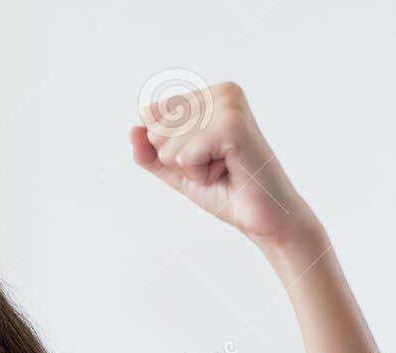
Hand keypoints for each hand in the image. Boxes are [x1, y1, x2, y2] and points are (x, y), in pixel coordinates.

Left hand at [130, 81, 318, 249]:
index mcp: (209, 95)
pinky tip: (228, 172)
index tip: (203, 156)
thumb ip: (149, 151)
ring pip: (167, 144)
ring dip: (190, 170)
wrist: (261, 217)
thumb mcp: (176, 170)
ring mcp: (229, 106)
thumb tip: (133, 128)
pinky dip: (200, 175)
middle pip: (155, 129)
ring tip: (222, 169)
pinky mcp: (233, 126)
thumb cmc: (224, 190)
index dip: (167, 149)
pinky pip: (185, 156)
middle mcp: (221, 92)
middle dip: (177, 160)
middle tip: (214, 166)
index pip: (151, 115)